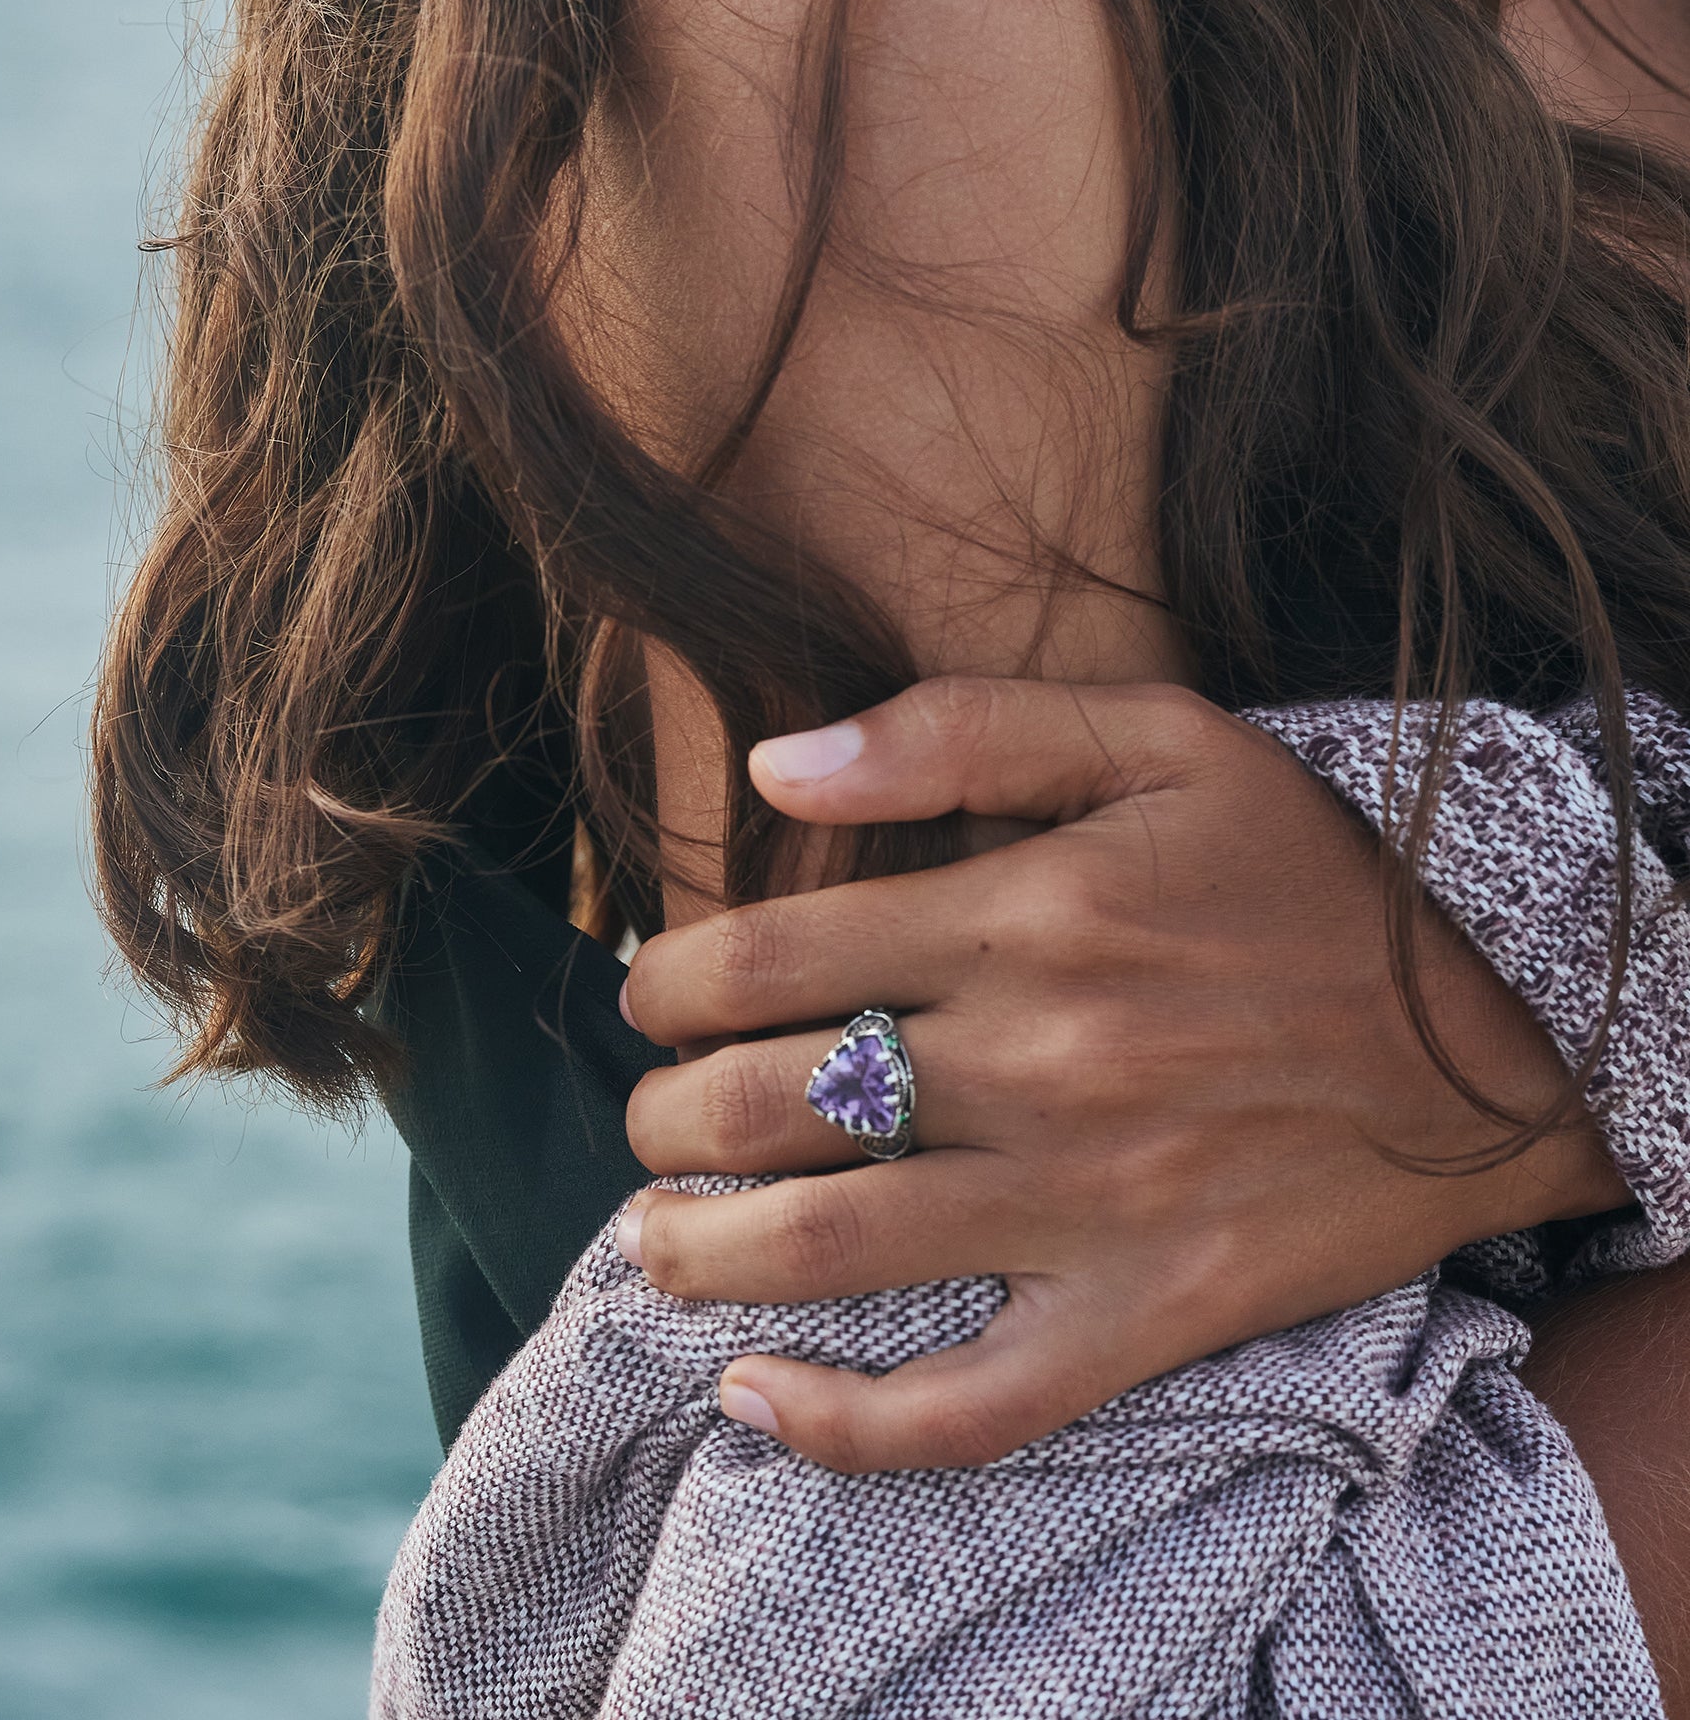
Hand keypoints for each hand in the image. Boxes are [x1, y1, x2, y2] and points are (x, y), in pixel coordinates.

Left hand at [617, 678, 1631, 1472]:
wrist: (1504, 1029)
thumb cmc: (1315, 869)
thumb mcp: (1162, 740)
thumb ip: (963, 729)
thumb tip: (781, 763)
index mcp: (1029, 915)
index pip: (769, 956)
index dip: (668, 980)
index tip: (651, 996)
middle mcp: (1042, 1061)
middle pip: (775, 1104)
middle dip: (664, 1115)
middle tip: (650, 1115)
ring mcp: (1092, 1204)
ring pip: (833, 1251)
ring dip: (700, 1253)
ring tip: (653, 1238)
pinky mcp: (1149, 1314)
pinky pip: (975, 1406)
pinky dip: (847, 1425)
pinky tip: (756, 1401)